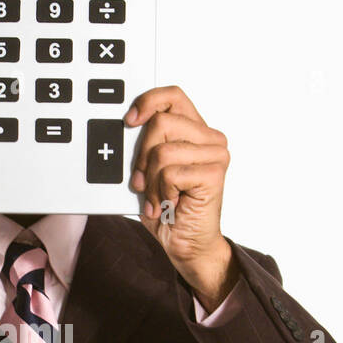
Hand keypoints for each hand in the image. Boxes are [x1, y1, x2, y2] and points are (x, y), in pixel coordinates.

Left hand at [126, 85, 235, 312]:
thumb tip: (127, 127)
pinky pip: (170, 173)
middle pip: (161, 123)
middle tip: (143, 182)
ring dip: (151, 181)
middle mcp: (209, 138)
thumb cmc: (168, 209)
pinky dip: (161, 193)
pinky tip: (169, 204)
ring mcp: (215, 155)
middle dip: (141, 157)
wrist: (187, 245)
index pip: (172, 96)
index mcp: (194, 130)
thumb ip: (145, 145)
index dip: (147, 103)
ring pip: (162, 151)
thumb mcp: (149, 170)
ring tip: (158, 197)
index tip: (129, 122)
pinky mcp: (214, 174)